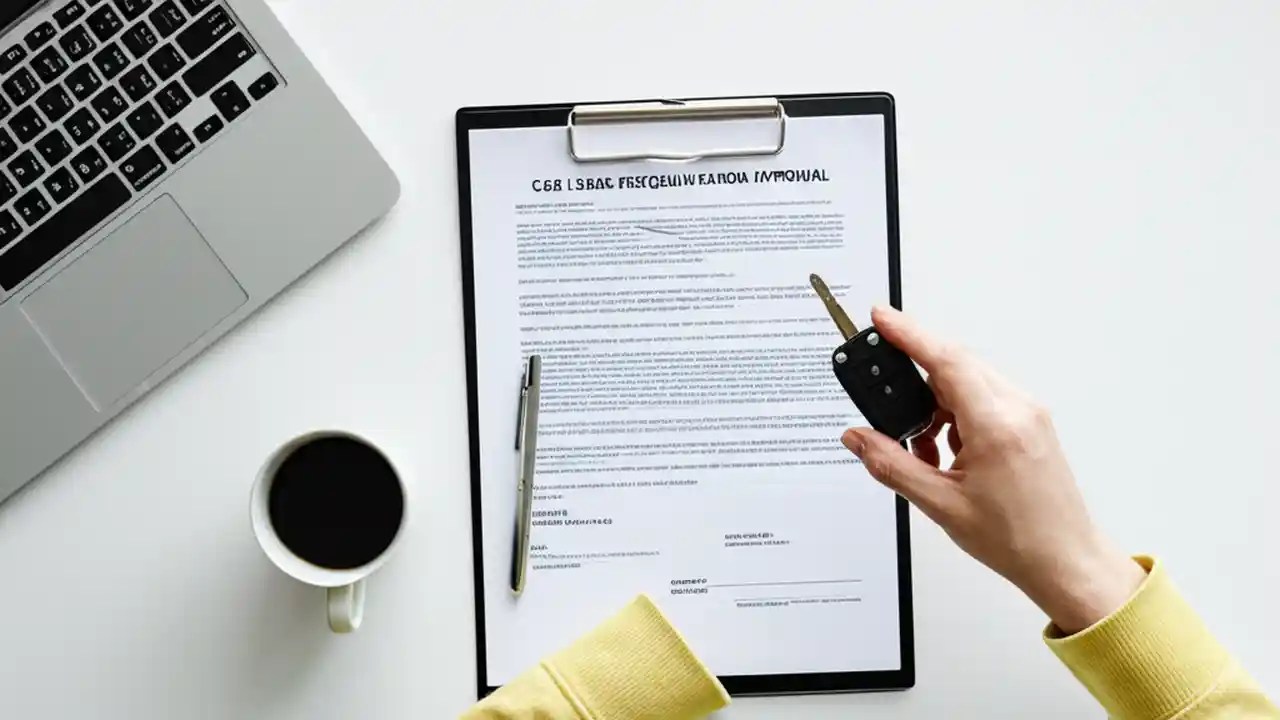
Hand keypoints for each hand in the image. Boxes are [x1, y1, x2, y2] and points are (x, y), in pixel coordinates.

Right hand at [841, 306, 1145, 633]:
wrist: (1066, 561)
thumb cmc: (1018, 539)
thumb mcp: (940, 504)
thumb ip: (892, 465)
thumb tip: (858, 438)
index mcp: (996, 425)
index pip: (946, 360)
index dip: (909, 333)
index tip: (881, 317)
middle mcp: (1018, 409)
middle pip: (955, 366)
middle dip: (915, 378)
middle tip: (885, 396)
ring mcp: (1029, 414)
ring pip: (968, 383)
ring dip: (936, 405)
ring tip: (923, 450)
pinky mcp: (1031, 423)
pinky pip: (983, 399)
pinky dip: (956, 416)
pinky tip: (945, 452)